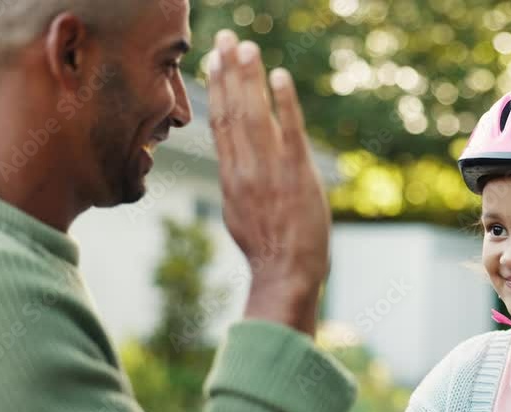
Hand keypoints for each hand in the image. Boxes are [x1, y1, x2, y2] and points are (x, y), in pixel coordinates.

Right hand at [207, 30, 329, 335]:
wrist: (285, 274)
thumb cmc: (267, 249)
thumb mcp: (239, 214)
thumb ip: (237, 184)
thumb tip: (234, 166)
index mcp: (230, 177)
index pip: (220, 124)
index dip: (216, 91)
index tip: (213, 62)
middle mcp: (244, 169)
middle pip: (232, 112)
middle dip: (228, 73)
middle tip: (226, 39)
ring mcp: (269, 171)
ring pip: (253, 116)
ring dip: (249, 79)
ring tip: (245, 47)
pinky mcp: (296, 175)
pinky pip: (289, 132)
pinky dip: (283, 103)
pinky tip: (279, 77)